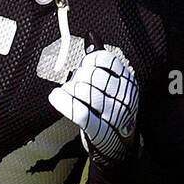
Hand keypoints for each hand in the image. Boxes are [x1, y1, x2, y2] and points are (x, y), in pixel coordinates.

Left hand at [48, 46, 138, 163]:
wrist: (121, 149)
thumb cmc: (113, 111)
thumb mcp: (114, 84)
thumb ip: (103, 60)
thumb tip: (91, 33)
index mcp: (128, 81)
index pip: (105, 60)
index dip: (89, 62)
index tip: (84, 69)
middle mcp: (123, 97)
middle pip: (91, 75)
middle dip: (77, 77)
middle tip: (75, 85)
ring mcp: (112, 115)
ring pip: (83, 91)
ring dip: (69, 90)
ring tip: (68, 94)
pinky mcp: (99, 132)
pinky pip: (79, 113)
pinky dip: (63, 102)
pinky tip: (55, 97)